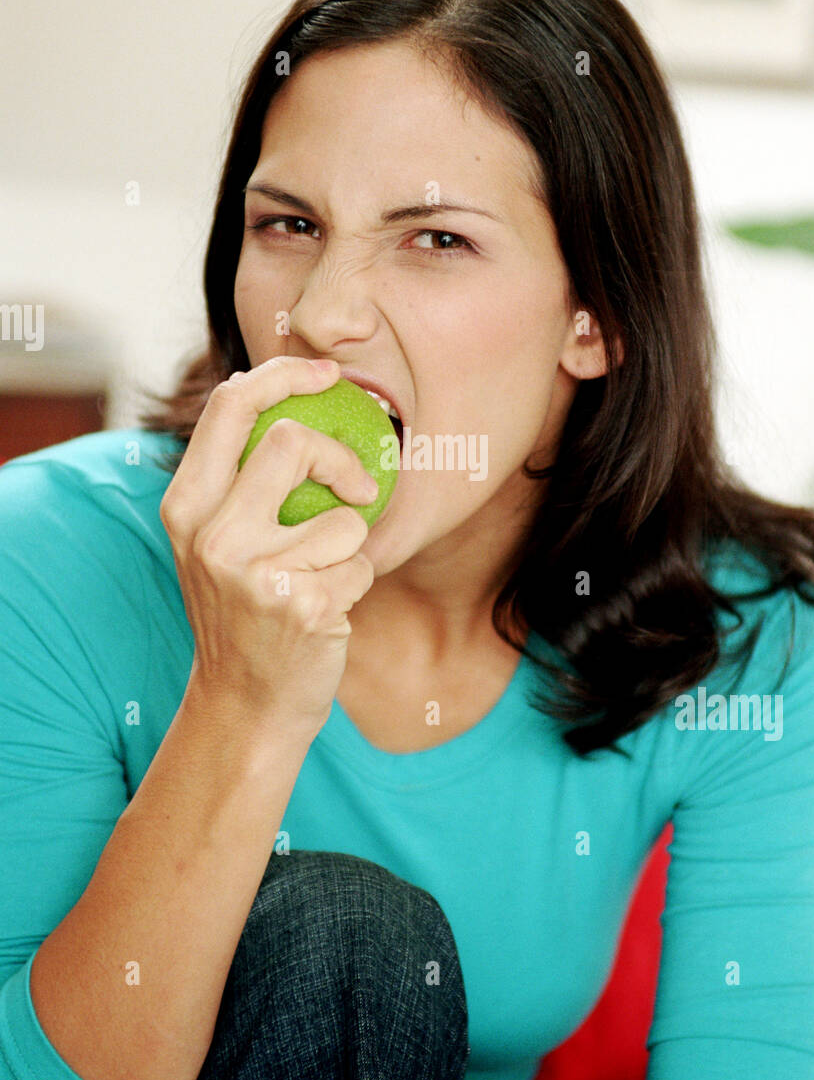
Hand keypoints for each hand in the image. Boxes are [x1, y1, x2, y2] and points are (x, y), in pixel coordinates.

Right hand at [159, 357, 377, 743]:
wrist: (245, 706)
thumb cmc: (244, 612)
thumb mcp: (216, 543)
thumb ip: (237, 480)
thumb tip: (285, 396)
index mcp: (186, 508)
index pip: (230, 405)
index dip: (285, 375)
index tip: (326, 373)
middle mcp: (211, 535)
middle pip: (294, 443)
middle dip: (341, 460)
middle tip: (357, 489)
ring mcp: (254, 573)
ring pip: (343, 515)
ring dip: (349, 546)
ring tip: (320, 579)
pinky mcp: (300, 605)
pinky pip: (361, 564)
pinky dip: (357, 585)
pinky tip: (326, 612)